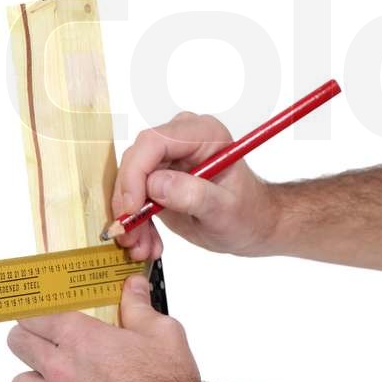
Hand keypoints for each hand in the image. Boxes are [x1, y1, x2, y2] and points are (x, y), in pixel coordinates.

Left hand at [7, 274, 202, 381]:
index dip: (36, 315)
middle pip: (17, 343)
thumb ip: (139, 306)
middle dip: (29, 341)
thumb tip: (132, 285)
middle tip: (46, 347)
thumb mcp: (163, 332)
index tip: (40, 317)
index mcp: (83, 338)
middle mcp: (62, 370)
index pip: (34, 315)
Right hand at [111, 111, 277, 259]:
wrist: (253, 224)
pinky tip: (147, 242)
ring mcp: (170, 156)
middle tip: (131, 236)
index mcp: (205, 135)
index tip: (133, 208)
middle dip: (128, 201)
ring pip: (129, 181)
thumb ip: (194, 195)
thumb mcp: (225, 210)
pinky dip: (136, 221)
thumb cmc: (249, 213)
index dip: (136, 174)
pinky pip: (133, 195)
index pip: (154, 142)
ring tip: (141, 246)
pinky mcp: (159, 176)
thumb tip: (155, 183)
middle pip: (135, 160)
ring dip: (130, 218)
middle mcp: (184, 138)